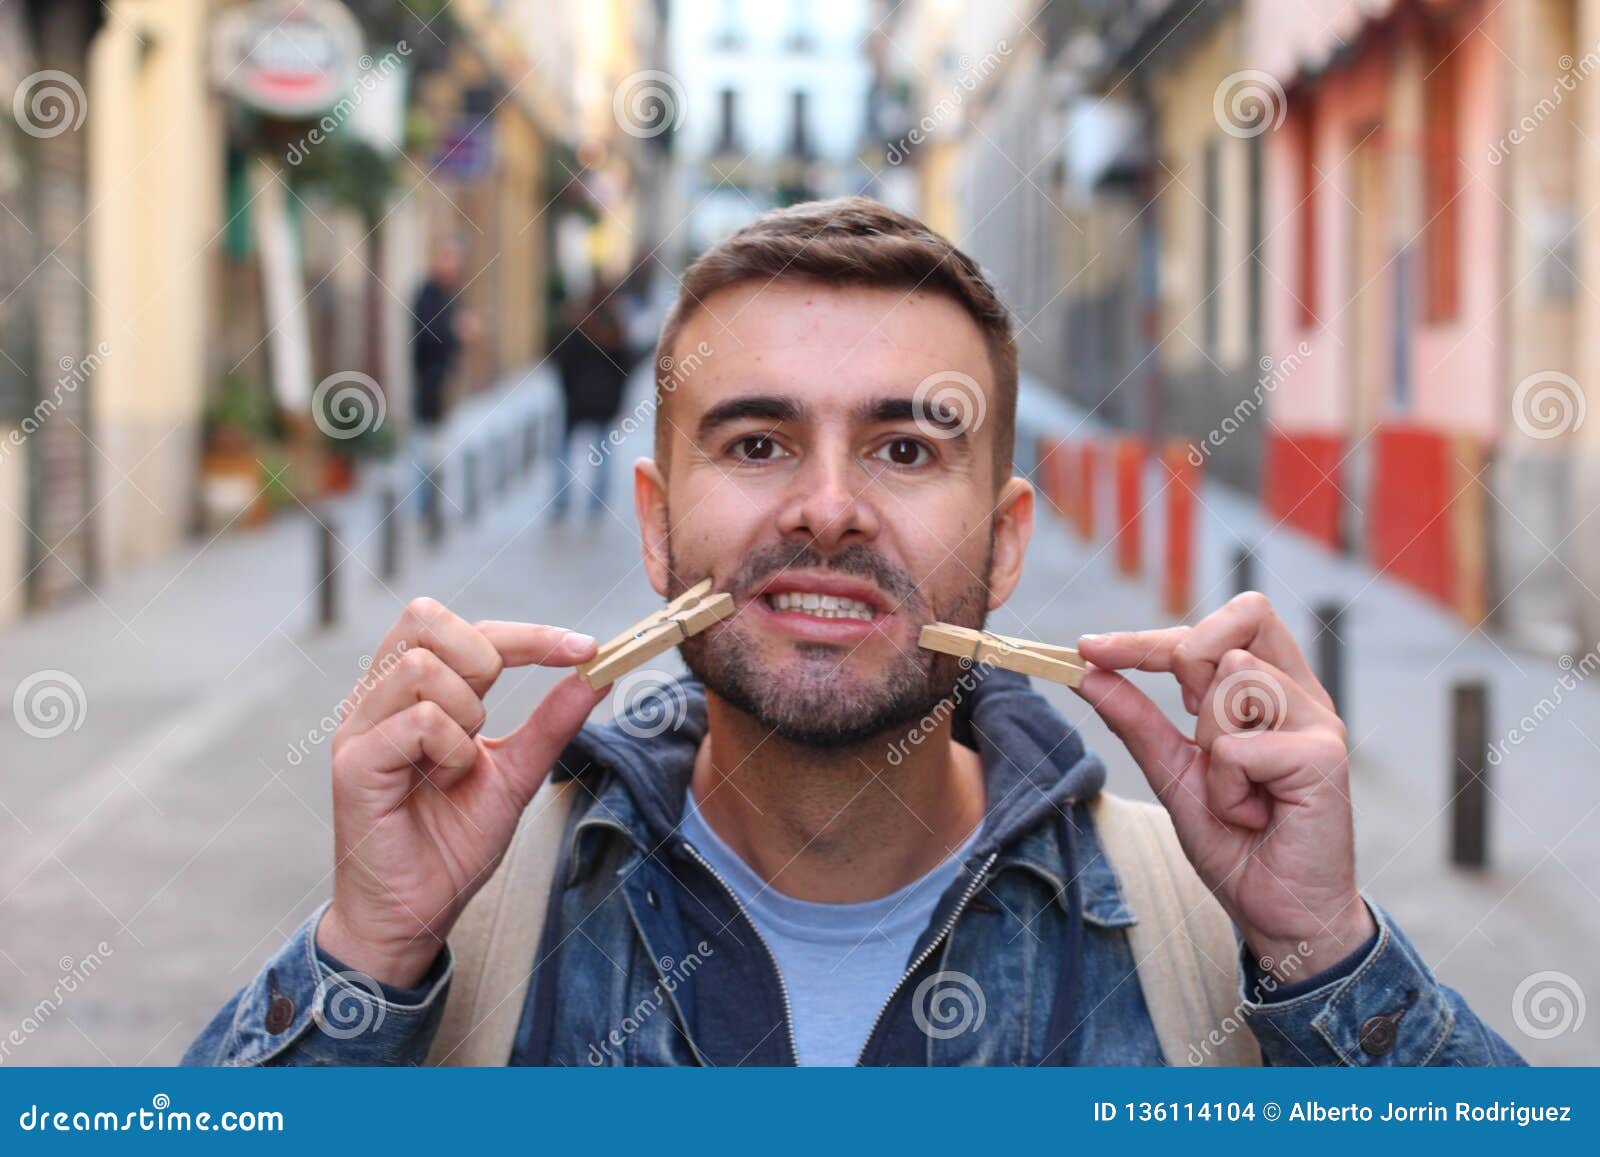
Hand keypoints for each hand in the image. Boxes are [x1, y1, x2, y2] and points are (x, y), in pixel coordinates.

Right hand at [317, 598, 601, 986]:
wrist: (417, 913)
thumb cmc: (453, 843)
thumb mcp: (516, 773)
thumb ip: (551, 722)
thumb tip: (597, 671)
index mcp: (411, 692)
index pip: (463, 626)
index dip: (528, 632)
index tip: (586, 648)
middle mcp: (378, 698)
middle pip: (425, 617)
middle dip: (485, 656)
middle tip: (491, 720)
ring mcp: (360, 727)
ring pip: (422, 667)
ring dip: (466, 715)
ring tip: (458, 766)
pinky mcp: (353, 763)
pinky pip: (417, 720)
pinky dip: (450, 750)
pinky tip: (444, 783)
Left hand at [1074, 592, 1374, 979]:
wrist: (1282, 915)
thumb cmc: (1238, 846)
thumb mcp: (1173, 774)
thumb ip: (1137, 719)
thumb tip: (1089, 669)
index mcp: (1270, 689)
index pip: (1223, 624)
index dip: (1151, 633)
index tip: (1089, 648)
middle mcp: (1299, 694)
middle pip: (1233, 626)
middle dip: (1187, 667)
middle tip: (1197, 736)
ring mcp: (1317, 721)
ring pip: (1230, 683)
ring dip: (1209, 750)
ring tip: (1240, 796)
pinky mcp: (1325, 754)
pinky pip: (1236, 748)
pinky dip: (1227, 790)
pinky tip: (1256, 817)